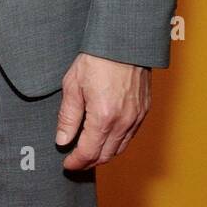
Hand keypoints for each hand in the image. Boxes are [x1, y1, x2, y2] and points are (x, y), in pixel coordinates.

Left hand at [56, 52, 150, 169]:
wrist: (124, 42)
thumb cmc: (97, 59)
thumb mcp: (73, 85)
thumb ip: (68, 116)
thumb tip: (62, 140)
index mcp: (103, 117)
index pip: (89, 152)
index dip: (76, 162)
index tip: (67, 164)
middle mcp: (123, 122)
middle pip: (105, 155)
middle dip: (89, 162)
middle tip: (75, 161)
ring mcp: (136, 118)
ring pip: (119, 148)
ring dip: (103, 154)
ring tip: (88, 152)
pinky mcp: (143, 111)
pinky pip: (130, 136)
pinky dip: (116, 143)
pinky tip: (105, 138)